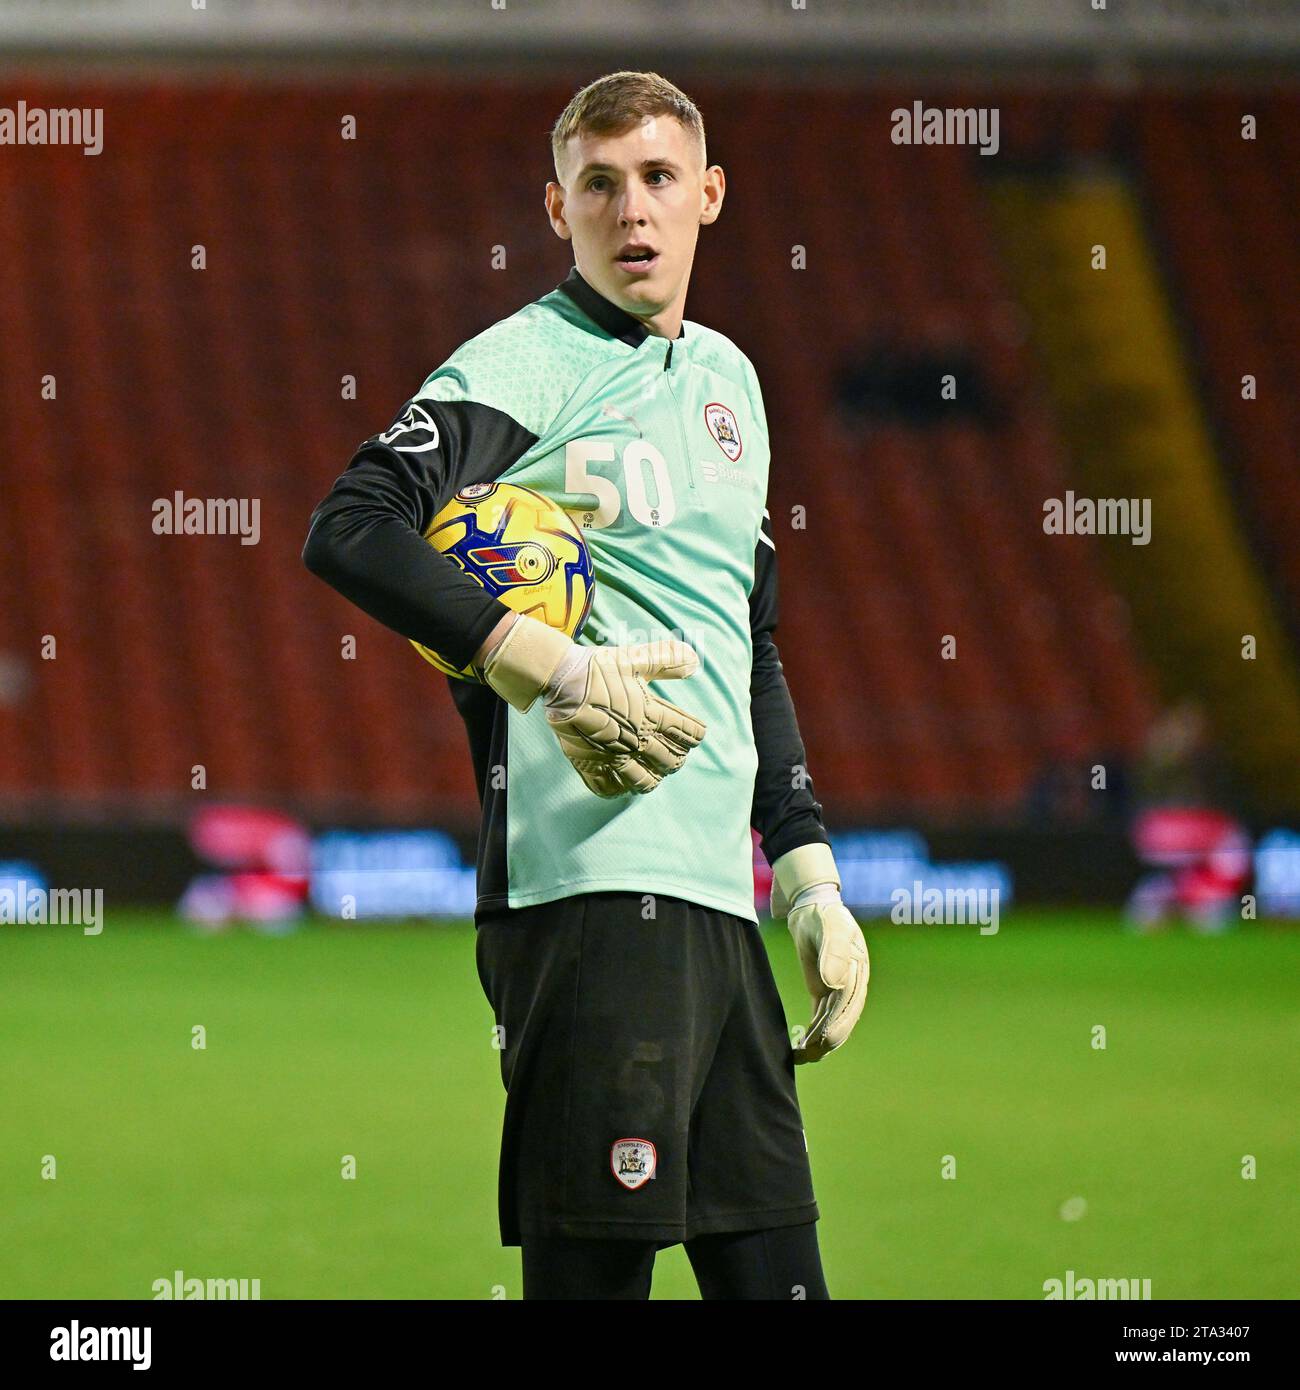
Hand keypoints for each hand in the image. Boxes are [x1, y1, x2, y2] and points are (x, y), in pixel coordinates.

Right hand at [479, 614, 705, 797]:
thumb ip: (666, 659)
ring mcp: (611, 755)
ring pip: (644, 780)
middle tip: (678, 754)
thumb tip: (696, 661)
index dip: (696, 733)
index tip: (698, 733)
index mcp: (649, 715)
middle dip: (678, 758)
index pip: (685, 732)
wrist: (559, 679)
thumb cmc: (597, 668)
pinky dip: (621, 788)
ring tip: (656, 772)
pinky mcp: (589, 763)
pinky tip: (625, 783)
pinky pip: (609, 787)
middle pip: (670, 760)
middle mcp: (634, 740)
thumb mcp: (633, 659)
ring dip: (655, 777)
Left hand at [770, 845, 868, 1062]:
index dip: (837, 1023)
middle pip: (842, 1019)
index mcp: (857, 971)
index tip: (823, 1040)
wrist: (813, 906)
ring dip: (819, 1041)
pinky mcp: (825, 991)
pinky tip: (802, 1046)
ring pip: (832, 1023)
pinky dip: (813, 1032)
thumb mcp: (829, 927)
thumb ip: (833, 951)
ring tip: (799, 1056)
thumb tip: (835, 984)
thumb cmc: (823, 914)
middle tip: (805, 1054)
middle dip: (826, 1039)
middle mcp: (852, 984)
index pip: (848, 1003)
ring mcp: (839, 990)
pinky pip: (822, 1017)